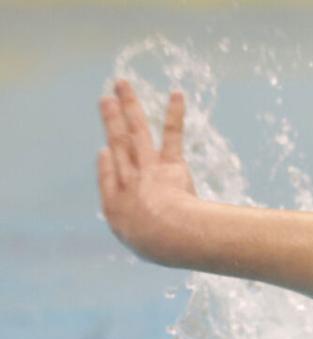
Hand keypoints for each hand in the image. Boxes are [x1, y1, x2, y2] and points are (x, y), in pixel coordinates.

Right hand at [97, 79, 199, 264]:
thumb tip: (173, 240)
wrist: (166, 235)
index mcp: (116, 207)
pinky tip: (176, 94)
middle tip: (104, 99)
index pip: (109, 179)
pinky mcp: (170, 166)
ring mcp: (146, 171)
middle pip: (118, 145)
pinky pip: (172, 136)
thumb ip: (153, 237)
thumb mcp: (149, 248)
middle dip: (111, 121)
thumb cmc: (158, 249)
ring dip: (129, 106)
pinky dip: (174, 114)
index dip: (107, 164)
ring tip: (122, 84)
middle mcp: (128, 183)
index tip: (104, 150)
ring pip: (135, 133)